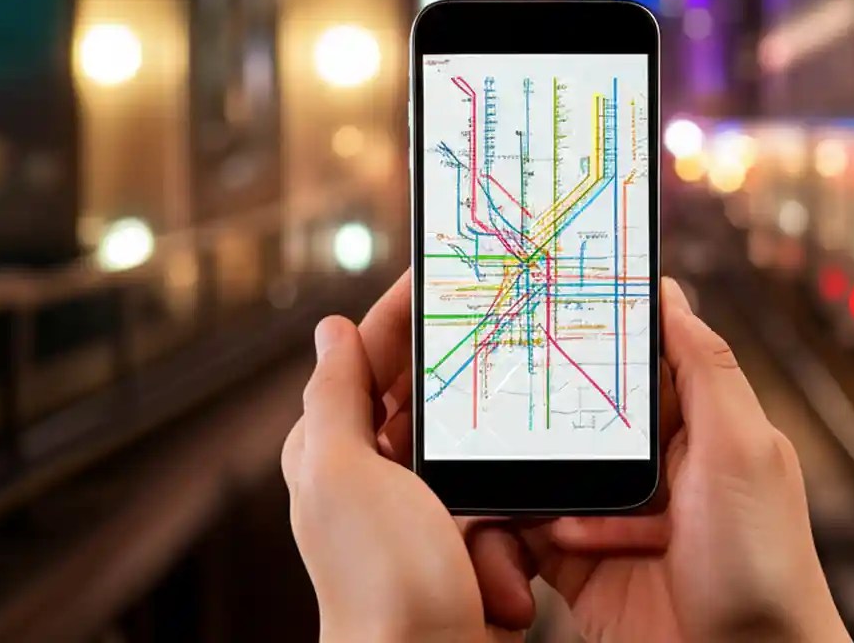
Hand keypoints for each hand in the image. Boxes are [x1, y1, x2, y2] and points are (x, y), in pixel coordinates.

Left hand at [282, 303, 492, 639]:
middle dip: (465, 371)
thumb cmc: (379, 579)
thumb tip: (328, 330)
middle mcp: (376, 479)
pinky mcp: (470, 542)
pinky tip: (521, 525)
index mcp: (335, 452)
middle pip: (424, 396)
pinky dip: (515, 510)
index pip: (365, 361)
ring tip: (526, 431)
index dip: (400, 314)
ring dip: (497, 453)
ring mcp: (425, 511)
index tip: (443, 273)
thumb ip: (334, 399)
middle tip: (509, 321)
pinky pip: (504, 500)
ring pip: (473, 446)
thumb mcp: (344, 473)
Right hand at [471, 279, 850, 641]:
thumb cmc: (764, 565)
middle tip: (494, 389)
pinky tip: (539, 542)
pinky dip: (513, 536)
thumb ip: (705, 369)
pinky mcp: (577, 564)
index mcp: (694, 425)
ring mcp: (610, 515)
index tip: (540, 299)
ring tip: (551, 503)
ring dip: (530, 480)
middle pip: (572, 411)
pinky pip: (521, 532)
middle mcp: (650, 465)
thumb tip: (669, 292)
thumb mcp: (742, 449)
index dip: (590, 330)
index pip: (634, 360)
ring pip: (538, 470)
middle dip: (537, 407)